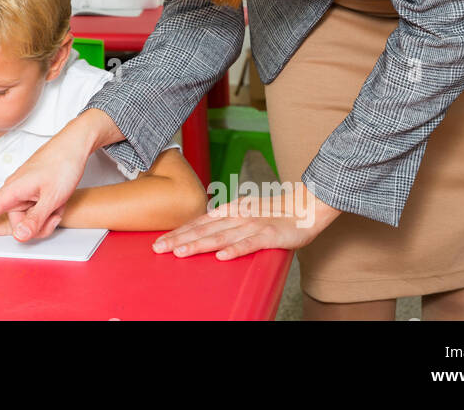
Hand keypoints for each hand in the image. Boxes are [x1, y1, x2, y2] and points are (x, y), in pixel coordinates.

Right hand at [0, 108, 121, 241]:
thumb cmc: (62, 165)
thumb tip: (18, 236)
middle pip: (18, 225)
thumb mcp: (52, 197)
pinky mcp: (29, 193)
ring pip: (29, 220)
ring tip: (58, 202)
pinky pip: (35, 211)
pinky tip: (57, 200)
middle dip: (39, 224)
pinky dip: (48, 210)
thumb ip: (35, 220)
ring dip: (47, 217)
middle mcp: (12, 192)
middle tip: (55, 211)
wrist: (72, 145)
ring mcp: (21, 193)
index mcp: (11, 191)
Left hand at [151, 184, 341, 259]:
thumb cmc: (273, 213)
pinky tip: (221, 256)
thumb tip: (202, 231)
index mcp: (229, 211)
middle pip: (203, 230)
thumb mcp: (244, 213)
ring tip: (180, 252)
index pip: (198, 223)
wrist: (304, 206)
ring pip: (221, 236)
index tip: (159, 241)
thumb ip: (225, 221)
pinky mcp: (268, 235)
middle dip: (179, 239)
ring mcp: (252, 225)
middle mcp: (236, 216)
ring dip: (199, 245)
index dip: (178, 232)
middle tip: (158, 248)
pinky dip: (235, 250)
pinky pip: (249, 244)